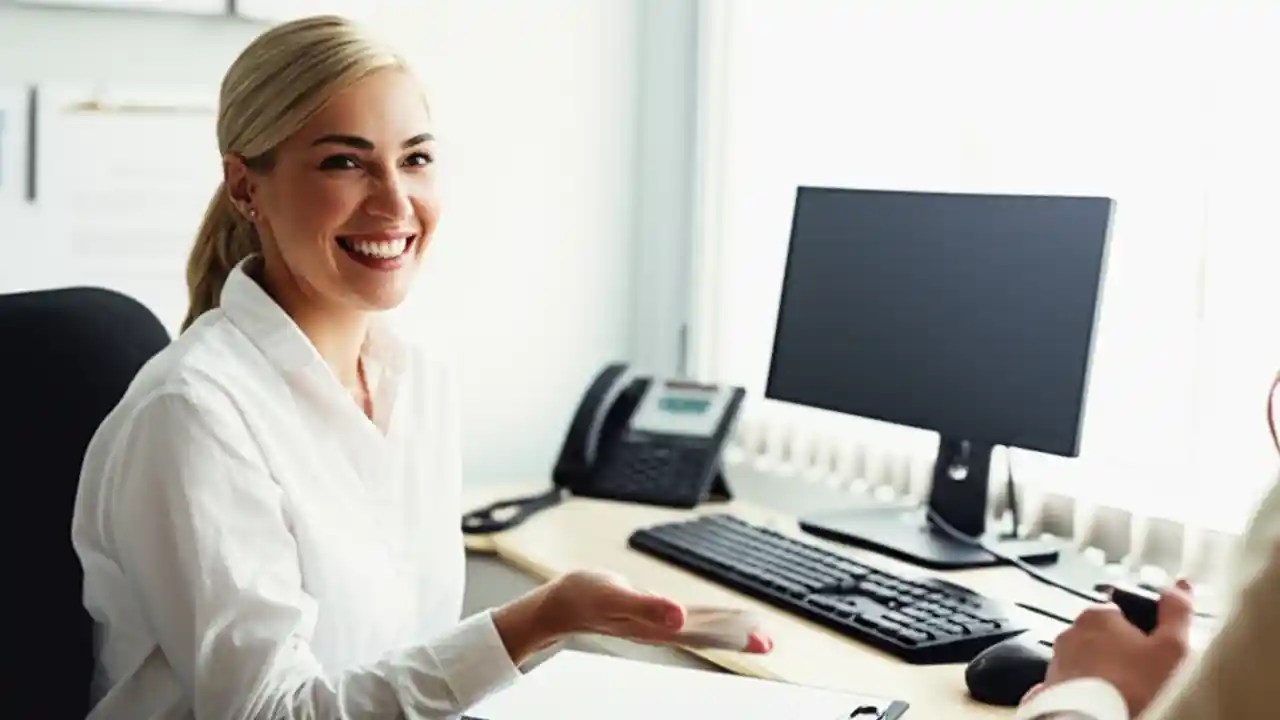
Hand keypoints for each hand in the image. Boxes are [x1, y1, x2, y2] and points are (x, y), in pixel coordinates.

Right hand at [492, 570, 772, 663]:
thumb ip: (647, 606)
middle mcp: (659, 628)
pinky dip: (707, 619)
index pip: (704, 632)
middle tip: (768, 643)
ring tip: (751, 633)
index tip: (759, 639)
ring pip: (699, 628)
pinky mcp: (649, 614)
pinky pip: (686, 618)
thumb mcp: (614, 595)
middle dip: (737, 638)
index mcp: (655, 625)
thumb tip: (678, 617)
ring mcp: (655, 623)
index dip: (732, 635)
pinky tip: (716, 619)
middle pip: (707, 634)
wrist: (560, 603)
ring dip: (726, 630)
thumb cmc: (583, 596)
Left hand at [1020, 580, 1193, 715]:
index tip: (1154, 654)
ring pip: (1085, 661)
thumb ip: (1177, 613)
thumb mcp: (1171, 648)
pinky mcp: (1048, 687)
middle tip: (1143, 677)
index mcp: (1098, 615)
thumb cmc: (1135, 684)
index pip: (1123, 613)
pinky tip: (1101, 702)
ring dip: (1102, 672)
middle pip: (1103, 638)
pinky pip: (1072, 685)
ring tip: (1124, 694)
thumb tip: (1180, 587)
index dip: (1143, 633)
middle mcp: (1070, 632)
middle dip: (1121, 653)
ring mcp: (1056, 660)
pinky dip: (1085, 691)